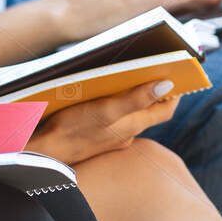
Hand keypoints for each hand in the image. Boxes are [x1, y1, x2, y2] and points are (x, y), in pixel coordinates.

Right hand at [26, 80, 180, 165]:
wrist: (43, 153)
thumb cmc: (73, 130)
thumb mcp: (107, 111)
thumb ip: (136, 99)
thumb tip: (167, 84)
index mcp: (133, 126)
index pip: (166, 110)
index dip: (174, 93)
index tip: (178, 73)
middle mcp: (126, 133)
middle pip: (149, 111)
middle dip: (154, 90)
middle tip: (154, 68)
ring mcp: (110, 136)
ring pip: (130, 114)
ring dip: (133, 96)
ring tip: (127, 75)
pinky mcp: (94, 136)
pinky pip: (112, 117)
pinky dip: (114, 104)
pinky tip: (102, 93)